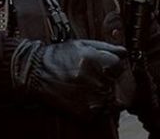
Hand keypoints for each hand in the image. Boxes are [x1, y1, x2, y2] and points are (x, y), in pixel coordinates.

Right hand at [10, 38, 127, 119]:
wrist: (35, 73)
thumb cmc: (58, 57)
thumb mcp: (82, 45)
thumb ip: (106, 48)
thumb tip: (124, 52)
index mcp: (99, 61)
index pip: (120, 67)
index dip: (112, 66)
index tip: (104, 67)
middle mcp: (97, 81)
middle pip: (115, 84)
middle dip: (106, 81)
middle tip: (91, 77)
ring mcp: (92, 99)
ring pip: (110, 100)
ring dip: (102, 95)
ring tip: (86, 87)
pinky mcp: (85, 113)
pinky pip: (99, 112)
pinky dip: (94, 106)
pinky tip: (81, 96)